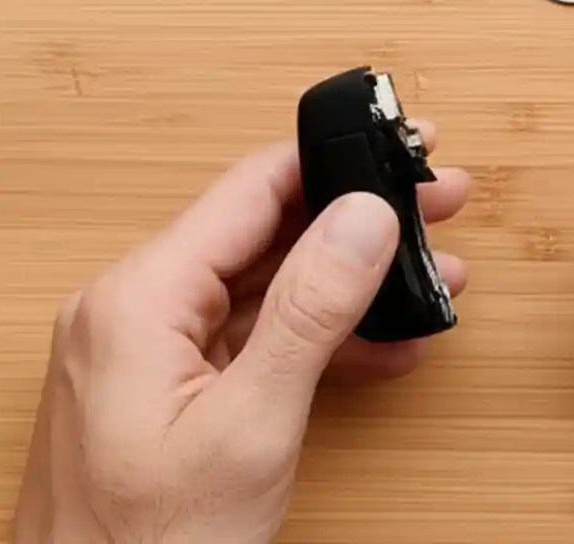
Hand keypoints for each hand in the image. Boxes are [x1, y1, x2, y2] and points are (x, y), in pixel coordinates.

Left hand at [13, 127, 469, 543]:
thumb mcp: (251, 426)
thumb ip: (309, 312)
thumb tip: (364, 217)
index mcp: (139, 300)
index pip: (250, 191)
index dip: (335, 161)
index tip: (402, 148)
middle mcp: (135, 311)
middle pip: (265, 232)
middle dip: (359, 219)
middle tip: (438, 205)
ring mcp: (148, 351)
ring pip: (265, 286)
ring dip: (350, 282)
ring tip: (432, 273)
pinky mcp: (168, 388)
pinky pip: (252, 338)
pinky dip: (319, 337)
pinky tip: (384, 343)